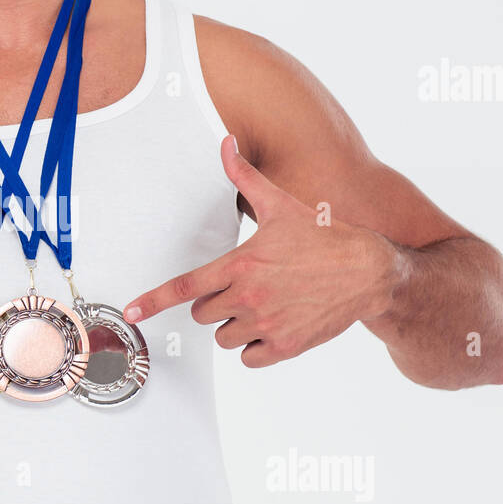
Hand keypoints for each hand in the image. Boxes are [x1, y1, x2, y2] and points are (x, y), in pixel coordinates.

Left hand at [123, 137, 400, 367]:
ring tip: (260, 306)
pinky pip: (249, 360)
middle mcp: (249, 297)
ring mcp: (267, 325)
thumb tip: (226, 143)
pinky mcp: (286, 347)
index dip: (154, 300)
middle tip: (241, 288)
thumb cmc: (323, 237)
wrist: (368, 271)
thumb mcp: (280, 205)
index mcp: (241, 265)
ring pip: (224, 338)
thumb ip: (245, 177)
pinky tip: (271, 327)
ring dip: (234, 326)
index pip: (185, 287)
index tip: (134, 311)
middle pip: (202, 314)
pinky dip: (254, 349)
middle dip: (214, 303)